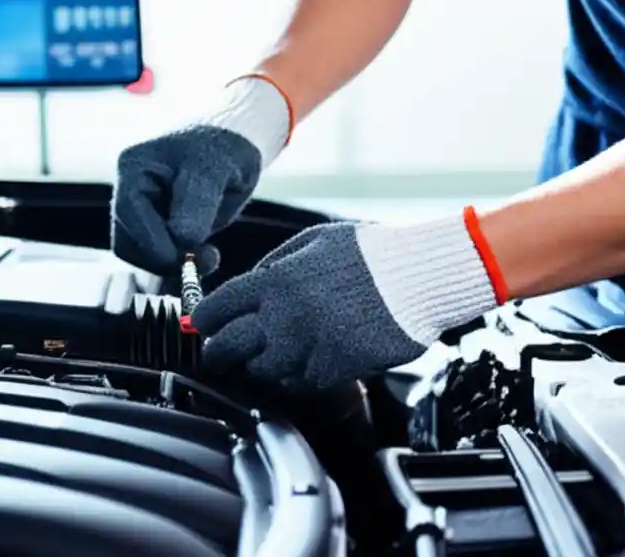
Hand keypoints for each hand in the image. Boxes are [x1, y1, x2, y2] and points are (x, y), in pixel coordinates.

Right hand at [110, 76, 291, 274]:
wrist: (234, 144)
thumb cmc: (224, 147)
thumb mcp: (215, 169)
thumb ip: (197, 203)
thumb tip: (182, 241)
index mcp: (134, 167)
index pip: (129, 215)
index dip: (155, 243)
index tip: (189, 258)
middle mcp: (129, 190)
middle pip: (128, 242)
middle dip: (164, 257)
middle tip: (207, 257)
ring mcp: (140, 210)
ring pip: (140, 254)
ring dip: (172, 262)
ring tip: (209, 253)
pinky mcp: (154, 227)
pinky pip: (156, 256)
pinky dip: (178, 261)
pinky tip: (204, 252)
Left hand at [192, 216, 501, 392]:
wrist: (421, 278)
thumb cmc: (372, 253)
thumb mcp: (314, 240)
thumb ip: (276, 263)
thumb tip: (251, 281)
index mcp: (275, 281)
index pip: (217, 309)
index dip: (205, 321)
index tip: (203, 326)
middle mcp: (284, 317)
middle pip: (228, 347)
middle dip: (217, 352)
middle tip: (217, 354)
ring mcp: (308, 347)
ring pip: (261, 371)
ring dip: (258, 366)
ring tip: (263, 358)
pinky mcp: (334, 370)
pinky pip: (299, 384)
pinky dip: (294, 379)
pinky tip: (298, 366)